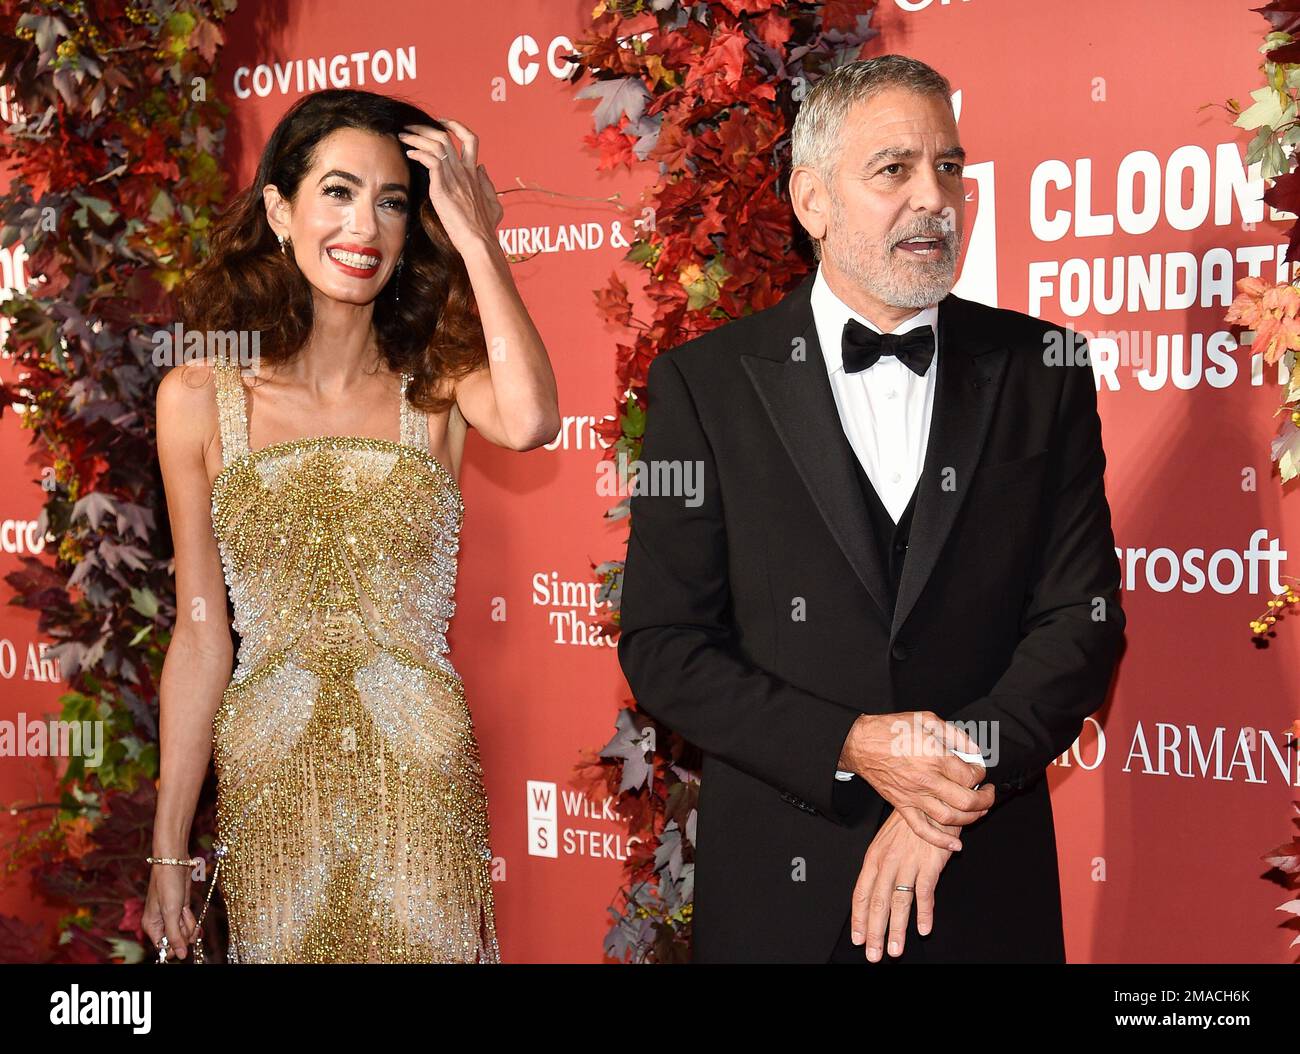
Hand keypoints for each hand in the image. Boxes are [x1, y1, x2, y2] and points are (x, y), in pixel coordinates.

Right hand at [142, 864, 197, 960]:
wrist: (174, 862)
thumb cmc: (168, 885)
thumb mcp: (171, 912)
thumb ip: (175, 935)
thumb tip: (182, 956)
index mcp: (151, 927)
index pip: (163, 948)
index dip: (175, 948)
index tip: (183, 940)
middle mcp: (160, 923)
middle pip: (176, 941)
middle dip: (184, 934)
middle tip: (183, 919)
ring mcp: (171, 916)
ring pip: (184, 932)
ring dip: (189, 926)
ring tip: (184, 911)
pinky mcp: (181, 908)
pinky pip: (188, 922)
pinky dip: (191, 919)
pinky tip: (187, 910)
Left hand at [398, 118, 503, 253]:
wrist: (479, 242)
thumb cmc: (485, 229)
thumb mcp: (494, 203)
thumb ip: (487, 184)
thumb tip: (482, 168)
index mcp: (474, 173)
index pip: (469, 139)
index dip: (455, 126)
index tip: (441, 122)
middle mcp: (464, 171)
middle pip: (445, 136)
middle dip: (424, 127)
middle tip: (410, 127)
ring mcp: (454, 178)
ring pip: (435, 144)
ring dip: (416, 137)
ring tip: (403, 136)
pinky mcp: (443, 188)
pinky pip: (430, 160)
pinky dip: (418, 153)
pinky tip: (409, 154)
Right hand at [839, 711, 994, 850]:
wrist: (860, 743)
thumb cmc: (891, 729)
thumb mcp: (926, 719)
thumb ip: (954, 734)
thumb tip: (973, 748)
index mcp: (934, 757)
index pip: (970, 775)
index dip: (980, 773)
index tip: (978, 770)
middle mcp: (927, 780)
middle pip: (966, 800)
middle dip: (985, 800)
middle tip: (989, 794)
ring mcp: (914, 796)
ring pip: (950, 817)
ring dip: (971, 819)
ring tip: (979, 811)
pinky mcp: (902, 806)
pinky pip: (923, 829)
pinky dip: (941, 840)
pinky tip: (955, 844)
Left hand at [850, 809, 958, 960]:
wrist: (931, 802)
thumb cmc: (909, 824)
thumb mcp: (886, 843)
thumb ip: (880, 869)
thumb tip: (874, 896)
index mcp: (874, 857)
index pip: (860, 893)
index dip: (858, 919)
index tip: (857, 938)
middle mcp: (888, 862)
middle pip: (877, 903)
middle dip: (875, 932)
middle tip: (874, 954)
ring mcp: (908, 863)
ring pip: (899, 902)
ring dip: (897, 929)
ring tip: (896, 949)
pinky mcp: (930, 863)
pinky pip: (925, 893)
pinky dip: (924, 913)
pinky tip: (923, 928)